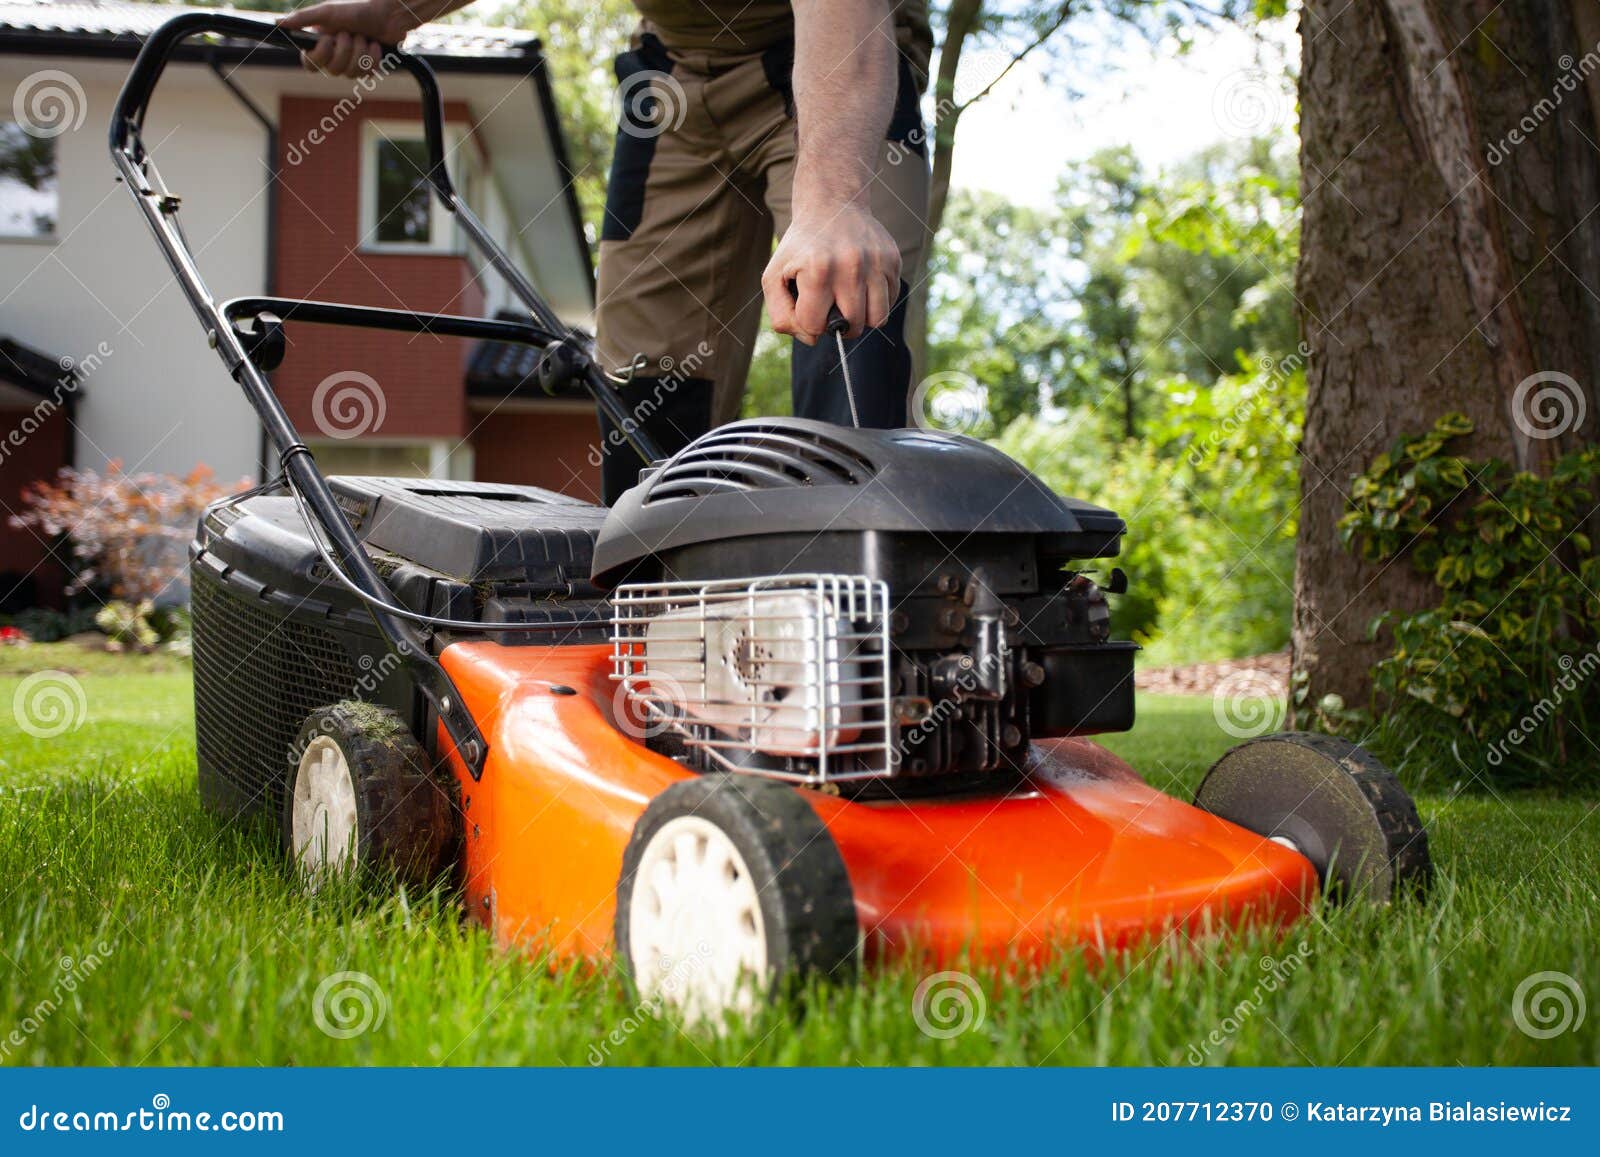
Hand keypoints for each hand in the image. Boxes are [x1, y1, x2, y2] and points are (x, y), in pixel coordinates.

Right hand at [279, 0, 418, 76]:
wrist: (389, 14)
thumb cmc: (357, 9)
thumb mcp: (328, 12)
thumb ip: (304, 19)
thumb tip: (278, 24)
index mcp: (321, 41)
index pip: (309, 64)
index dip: (319, 57)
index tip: (328, 41)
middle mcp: (335, 54)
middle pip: (333, 70)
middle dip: (345, 51)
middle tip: (350, 34)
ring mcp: (352, 62)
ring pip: (351, 74)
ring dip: (360, 53)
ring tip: (364, 37)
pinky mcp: (369, 68)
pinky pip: (367, 75)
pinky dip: (373, 59)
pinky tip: (376, 46)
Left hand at [762, 202, 900, 343]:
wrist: (832, 205)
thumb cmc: (801, 247)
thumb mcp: (774, 276)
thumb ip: (781, 315)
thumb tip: (812, 339)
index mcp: (818, 271)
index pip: (815, 326)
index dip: (809, 321)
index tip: (807, 303)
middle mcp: (851, 267)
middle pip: (851, 328)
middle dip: (838, 325)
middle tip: (831, 306)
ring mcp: (876, 263)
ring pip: (878, 319)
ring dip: (862, 317)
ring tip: (849, 299)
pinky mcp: (893, 260)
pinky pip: (890, 301)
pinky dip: (876, 300)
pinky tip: (863, 284)